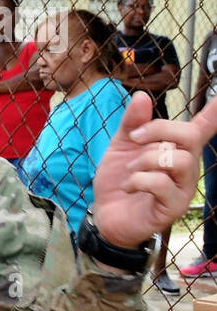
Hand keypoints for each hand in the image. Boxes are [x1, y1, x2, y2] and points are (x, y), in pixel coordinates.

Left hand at [92, 92, 216, 246]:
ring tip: (130, 170)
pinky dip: (139, 180)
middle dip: (159, 130)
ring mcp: (183, 187)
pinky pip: (163, 184)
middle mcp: (186, 167)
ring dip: (146, 160)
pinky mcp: (173, 206)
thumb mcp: (120, 147)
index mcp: (177, 149)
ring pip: (179, 161)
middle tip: (134, 138)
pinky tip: (129, 186)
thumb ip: (132, 123)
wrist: (105, 214)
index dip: (214, 112)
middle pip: (190, 136)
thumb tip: (142, 96)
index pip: (203, 127)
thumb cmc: (118, 180)